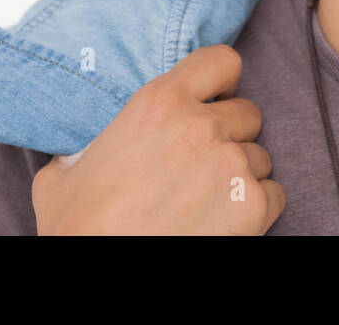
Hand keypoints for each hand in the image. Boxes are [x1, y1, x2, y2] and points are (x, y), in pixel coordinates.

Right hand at [31, 44, 284, 233]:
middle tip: (203, 162)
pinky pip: (274, 194)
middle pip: (247, 112)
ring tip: (207, 198)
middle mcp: (202, 126)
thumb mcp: (64, 170)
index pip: (221, 61)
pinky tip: (224, 219)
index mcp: (159, 103)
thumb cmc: (79, 229)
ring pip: (260, 155)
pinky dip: (256, 206)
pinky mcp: (253, 206)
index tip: (216, 98)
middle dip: (231, 133)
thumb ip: (93, 142)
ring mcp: (233, 165)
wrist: (97, 276)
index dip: (222, 80)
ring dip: (240, 173)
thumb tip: (87, 148)